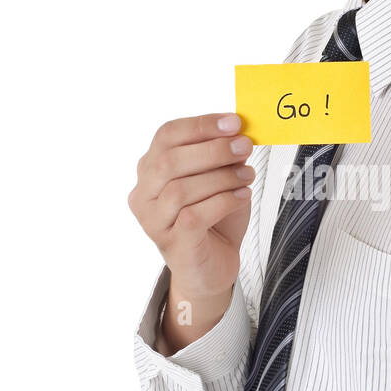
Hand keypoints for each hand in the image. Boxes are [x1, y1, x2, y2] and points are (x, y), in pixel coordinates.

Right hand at [127, 113, 256, 301]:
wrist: (211, 268)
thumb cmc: (212, 220)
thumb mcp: (218, 180)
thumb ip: (223, 157)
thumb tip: (238, 133)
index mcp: (150, 170)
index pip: (166, 136)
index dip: (200, 125)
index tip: (233, 122)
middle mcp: (143, 194)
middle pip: (170, 161)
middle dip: (213, 150)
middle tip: (244, 147)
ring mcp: (153, 221)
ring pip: (181, 189)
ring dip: (221, 177)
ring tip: (247, 175)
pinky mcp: (172, 243)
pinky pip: (194, 215)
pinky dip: (224, 201)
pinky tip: (242, 196)